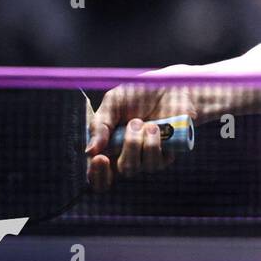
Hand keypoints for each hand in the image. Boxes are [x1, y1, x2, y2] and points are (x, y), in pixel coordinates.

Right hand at [86, 72, 199, 190]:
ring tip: (147, 122)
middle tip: (133, 123)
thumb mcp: (113, 102)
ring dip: (140, 143)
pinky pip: (156, 163)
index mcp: (108, 146)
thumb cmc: (139, 94)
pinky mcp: (166, 155)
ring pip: (136, 168)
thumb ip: (100, 124)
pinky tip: (157, 128)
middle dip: (127, 146)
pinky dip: (154, 144)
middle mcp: (127, 156)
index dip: (96, 174)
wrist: (170, 85)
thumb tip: (90, 151)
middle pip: (120, 171)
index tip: (100, 158)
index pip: (97, 174)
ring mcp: (147, 157)